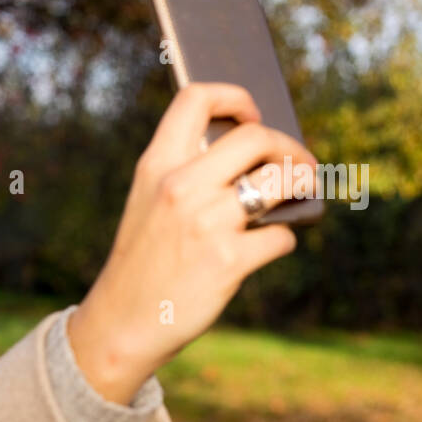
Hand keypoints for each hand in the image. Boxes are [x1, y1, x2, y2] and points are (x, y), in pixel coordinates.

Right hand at [68, 82, 317, 404]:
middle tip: (297, 163)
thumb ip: (185, 175)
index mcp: (155, 166)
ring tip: (302, 193)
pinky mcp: (228, 260)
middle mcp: (180, 187)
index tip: (252, 115)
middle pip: (256, 138)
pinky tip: (266, 248)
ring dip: (301, 185)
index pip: (196, 99)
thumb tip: (257, 158)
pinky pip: (280, 236)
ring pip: (280, 182)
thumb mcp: (146, 206)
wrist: (120, 325)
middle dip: (288, 147)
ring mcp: (206, 223)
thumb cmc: (141, 264)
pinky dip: (281, 241)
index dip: (235, 96)